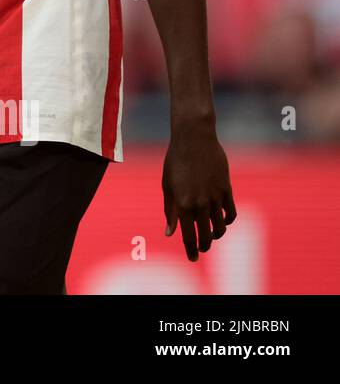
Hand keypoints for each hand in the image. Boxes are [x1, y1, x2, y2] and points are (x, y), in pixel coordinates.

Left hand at [162, 128, 235, 261]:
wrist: (194, 139)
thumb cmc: (175, 161)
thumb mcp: (167, 186)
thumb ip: (169, 210)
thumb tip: (169, 233)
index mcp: (182, 203)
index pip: (188, 235)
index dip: (190, 249)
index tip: (192, 258)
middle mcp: (200, 203)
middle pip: (206, 235)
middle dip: (203, 246)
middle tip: (200, 250)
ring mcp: (215, 197)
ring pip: (219, 227)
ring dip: (215, 235)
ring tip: (210, 237)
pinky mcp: (226, 190)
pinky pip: (230, 213)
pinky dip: (227, 221)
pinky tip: (221, 222)